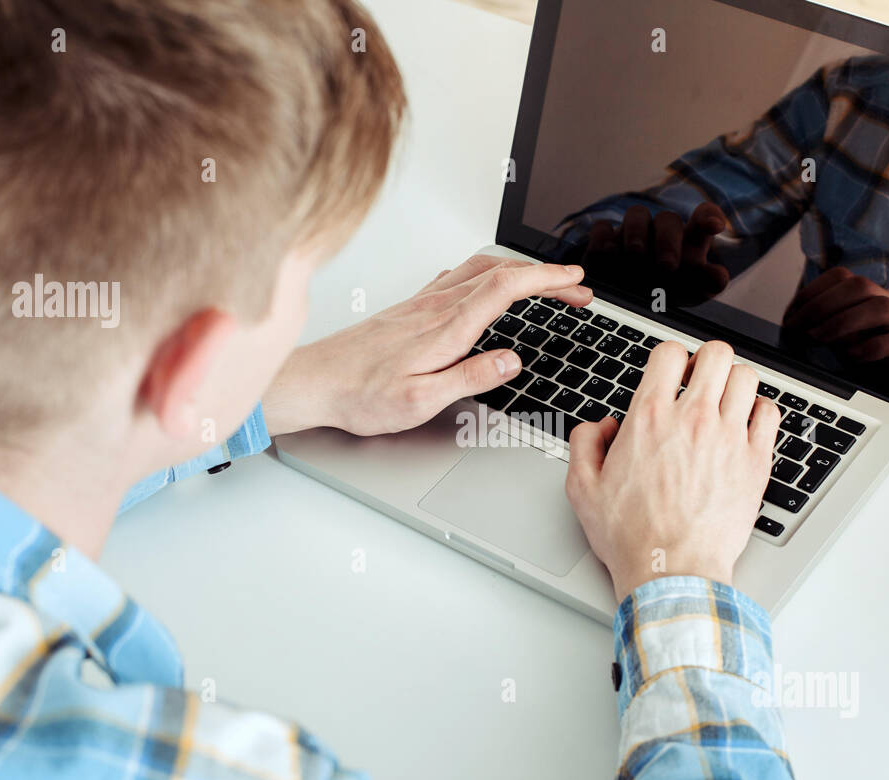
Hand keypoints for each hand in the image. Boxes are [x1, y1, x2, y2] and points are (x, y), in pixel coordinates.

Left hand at [262, 255, 590, 435]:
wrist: (313, 381)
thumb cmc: (360, 395)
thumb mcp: (419, 401)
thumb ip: (468, 378)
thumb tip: (512, 361)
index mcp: (445, 328)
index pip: (505, 288)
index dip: (546, 280)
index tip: (575, 283)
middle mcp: (434, 307)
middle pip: (500, 273)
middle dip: (545, 276)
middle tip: (576, 289)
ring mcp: (421, 303)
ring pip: (479, 269)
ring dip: (519, 270)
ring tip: (544, 283)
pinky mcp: (410, 308)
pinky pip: (456, 276)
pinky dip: (486, 272)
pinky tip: (486, 283)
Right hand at [565, 340, 779, 600]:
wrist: (671, 570)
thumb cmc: (631, 537)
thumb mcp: (583, 489)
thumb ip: (584, 445)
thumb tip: (599, 426)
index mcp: (649, 419)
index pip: (670, 353)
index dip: (671, 357)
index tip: (672, 373)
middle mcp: (692, 420)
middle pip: (717, 354)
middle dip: (709, 360)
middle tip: (703, 379)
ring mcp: (728, 439)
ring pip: (747, 377)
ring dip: (736, 382)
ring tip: (727, 399)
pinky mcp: (755, 462)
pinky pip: (770, 414)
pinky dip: (760, 411)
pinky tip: (747, 425)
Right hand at [578, 202, 729, 307]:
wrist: (628, 300)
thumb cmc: (667, 290)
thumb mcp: (691, 291)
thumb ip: (707, 283)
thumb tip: (719, 277)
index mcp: (688, 241)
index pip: (703, 217)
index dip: (709, 217)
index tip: (715, 226)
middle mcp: (661, 232)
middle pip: (668, 219)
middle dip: (668, 240)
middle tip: (667, 266)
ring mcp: (631, 233)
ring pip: (636, 214)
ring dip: (637, 232)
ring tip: (636, 254)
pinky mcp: (605, 241)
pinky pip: (603, 229)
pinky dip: (604, 239)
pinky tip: (609, 255)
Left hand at [782, 267, 888, 366]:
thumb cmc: (884, 361)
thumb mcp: (851, 342)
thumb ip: (830, 332)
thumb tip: (797, 332)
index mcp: (873, 298)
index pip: (842, 277)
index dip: (812, 292)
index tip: (790, 316)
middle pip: (860, 286)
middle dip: (822, 305)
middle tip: (798, 329)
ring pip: (881, 308)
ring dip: (843, 322)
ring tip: (820, 340)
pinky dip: (874, 346)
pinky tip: (854, 356)